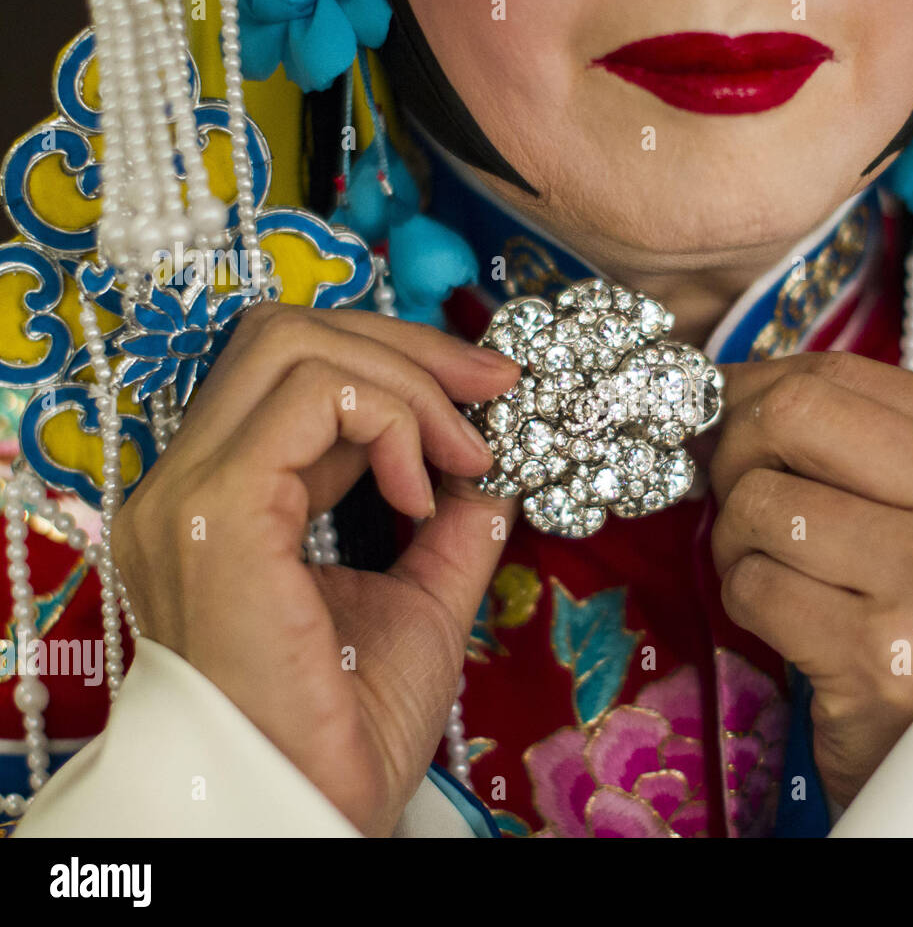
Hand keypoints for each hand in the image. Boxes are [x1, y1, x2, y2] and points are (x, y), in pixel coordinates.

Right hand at [113, 302, 519, 835]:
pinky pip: (312, 395)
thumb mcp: (421, 603)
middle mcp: (185, 486)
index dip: (397, 362)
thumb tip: (489, 471)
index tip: (488, 390)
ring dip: (408, 381)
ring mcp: (188, 494)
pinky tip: (426, 489)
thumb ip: (449, 527)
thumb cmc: (352, 729)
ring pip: (295, 345)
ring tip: (465, 454)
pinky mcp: (215, 512)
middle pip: (286, 334)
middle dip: (407, 346)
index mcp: (224, 502)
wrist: (314, 810)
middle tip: (494, 384)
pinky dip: (391, 417)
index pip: (293, 372)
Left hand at [709, 352, 912, 807]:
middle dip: (733, 450)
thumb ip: (861, 435)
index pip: (843, 376)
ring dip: (738, 539)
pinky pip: (750, 583)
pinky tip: (791, 622)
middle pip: (792, 415)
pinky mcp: (883, 655)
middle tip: (737, 492)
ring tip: (782, 569)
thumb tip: (723, 388)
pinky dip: (745, 599)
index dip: (756, 390)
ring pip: (759, 501)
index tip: (724, 414)